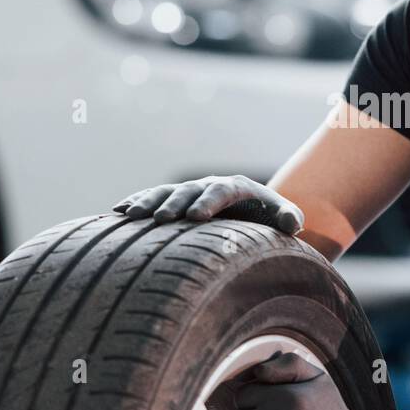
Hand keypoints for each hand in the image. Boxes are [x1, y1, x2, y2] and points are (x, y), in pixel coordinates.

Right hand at [112, 175, 303, 233]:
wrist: (251, 213)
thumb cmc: (268, 220)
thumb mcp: (282, 217)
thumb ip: (289, 217)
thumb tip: (293, 223)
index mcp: (235, 187)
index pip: (220, 191)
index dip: (208, 202)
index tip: (195, 217)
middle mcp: (208, 185)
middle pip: (188, 191)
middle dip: (174, 203)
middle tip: (161, 219)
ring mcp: (188, 191)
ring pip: (165, 192)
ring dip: (148, 202)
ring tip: (130, 216)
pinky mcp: (173, 199)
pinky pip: (152, 197)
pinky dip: (135, 202)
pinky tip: (117, 212)